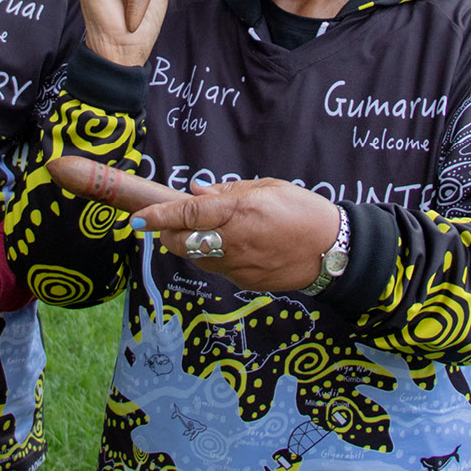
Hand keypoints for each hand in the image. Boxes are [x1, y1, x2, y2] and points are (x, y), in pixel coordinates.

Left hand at [129, 179, 340, 292]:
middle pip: (180, 241)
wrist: (332, 250)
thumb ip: (230, 192)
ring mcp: (236, 265)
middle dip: (169, 232)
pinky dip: (216, 256)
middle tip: (174, 221)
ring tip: (216, 231)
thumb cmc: (304, 212)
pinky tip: (238, 247)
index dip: (158, 216)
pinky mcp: (243, 282)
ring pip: (195, 256)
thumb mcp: (269, 189)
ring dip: (193, 244)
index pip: (186, 213)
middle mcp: (232, 241)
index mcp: (239, 211)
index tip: (138, 218)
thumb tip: (197, 192)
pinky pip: (217, 268)